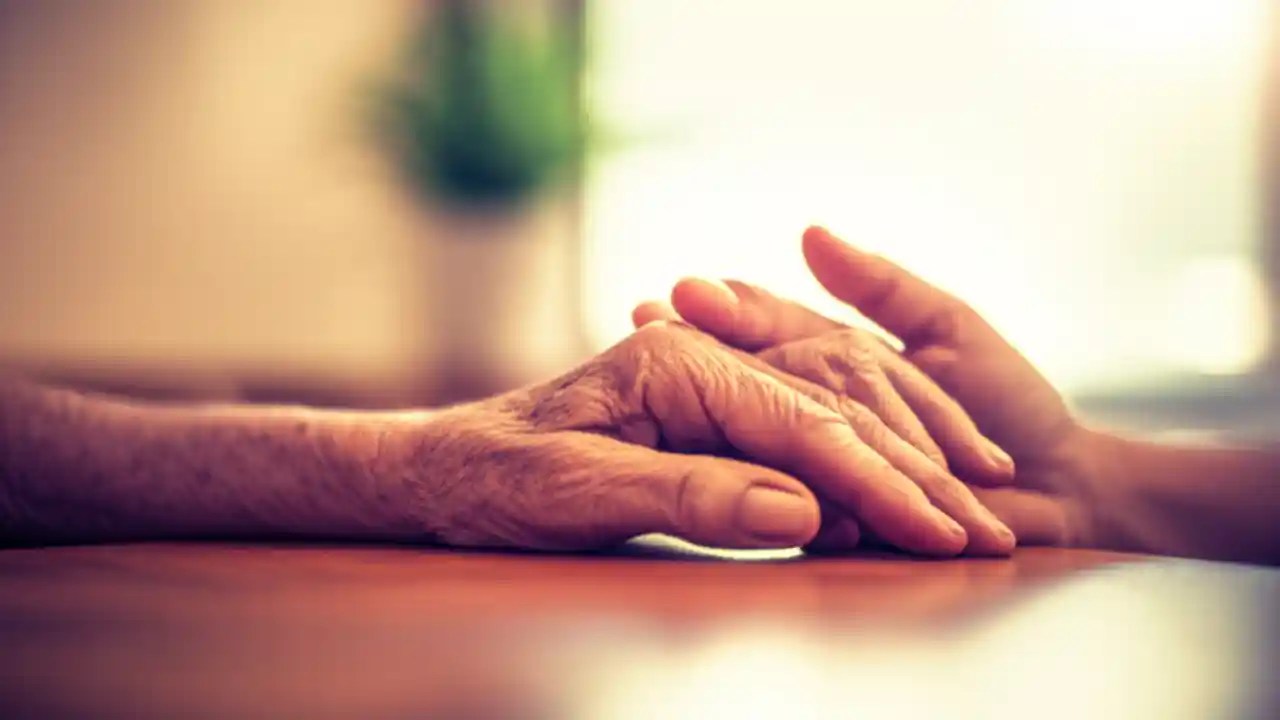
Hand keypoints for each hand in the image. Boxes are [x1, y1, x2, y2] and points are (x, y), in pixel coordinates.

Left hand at [384, 320, 1013, 553]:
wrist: (447, 467)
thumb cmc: (499, 479)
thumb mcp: (582, 495)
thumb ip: (692, 496)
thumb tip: (803, 512)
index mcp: (677, 366)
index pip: (806, 428)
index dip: (880, 485)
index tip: (942, 533)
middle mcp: (702, 361)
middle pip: (834, 419)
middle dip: (913, 479)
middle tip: (988, 534)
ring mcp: (708, 382)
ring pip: (833, 422)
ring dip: (905, 469)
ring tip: (973, 515)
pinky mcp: (709, 413)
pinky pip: (804, 439)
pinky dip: (863, 469)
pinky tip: (903, 495)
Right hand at [648, 226, 1098, 546]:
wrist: (1062, 493)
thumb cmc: (1014, 405)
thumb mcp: (950, 330)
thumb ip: (881, 287)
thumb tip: (808, 233)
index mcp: (834, 356)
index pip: (768, 323)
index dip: (727, 307)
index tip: (676, 290)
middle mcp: (816, 402)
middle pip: (751, 368)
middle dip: (698, 339)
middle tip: (644, 316)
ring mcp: (821, 460)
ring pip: (762, 426)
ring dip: (703, 398)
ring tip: (653, 355)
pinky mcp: (835, 516)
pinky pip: (800, 494)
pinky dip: (765, 472)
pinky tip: (706, 447)